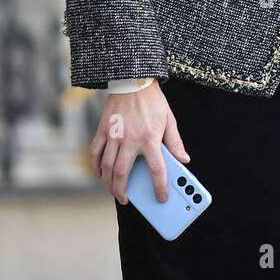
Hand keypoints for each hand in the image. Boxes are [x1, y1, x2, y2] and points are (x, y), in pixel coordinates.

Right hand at [88, 80, 190, 205]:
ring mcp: (114, 136)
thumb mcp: (169, 120)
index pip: (157, 169)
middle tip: (125, 199)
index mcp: (150, 138)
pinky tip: (98, 174)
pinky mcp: (103, 130)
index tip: (161, 198)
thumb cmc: (153, 102)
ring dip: (108, 183)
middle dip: (122, 191)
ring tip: (113, 190)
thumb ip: (175, 142)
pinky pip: (95, 152)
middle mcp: (130, 140)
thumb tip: (184, 160)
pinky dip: (95, 166)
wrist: (133, 80)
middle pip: (123, 173)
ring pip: (107, 167)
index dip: (160, 187)